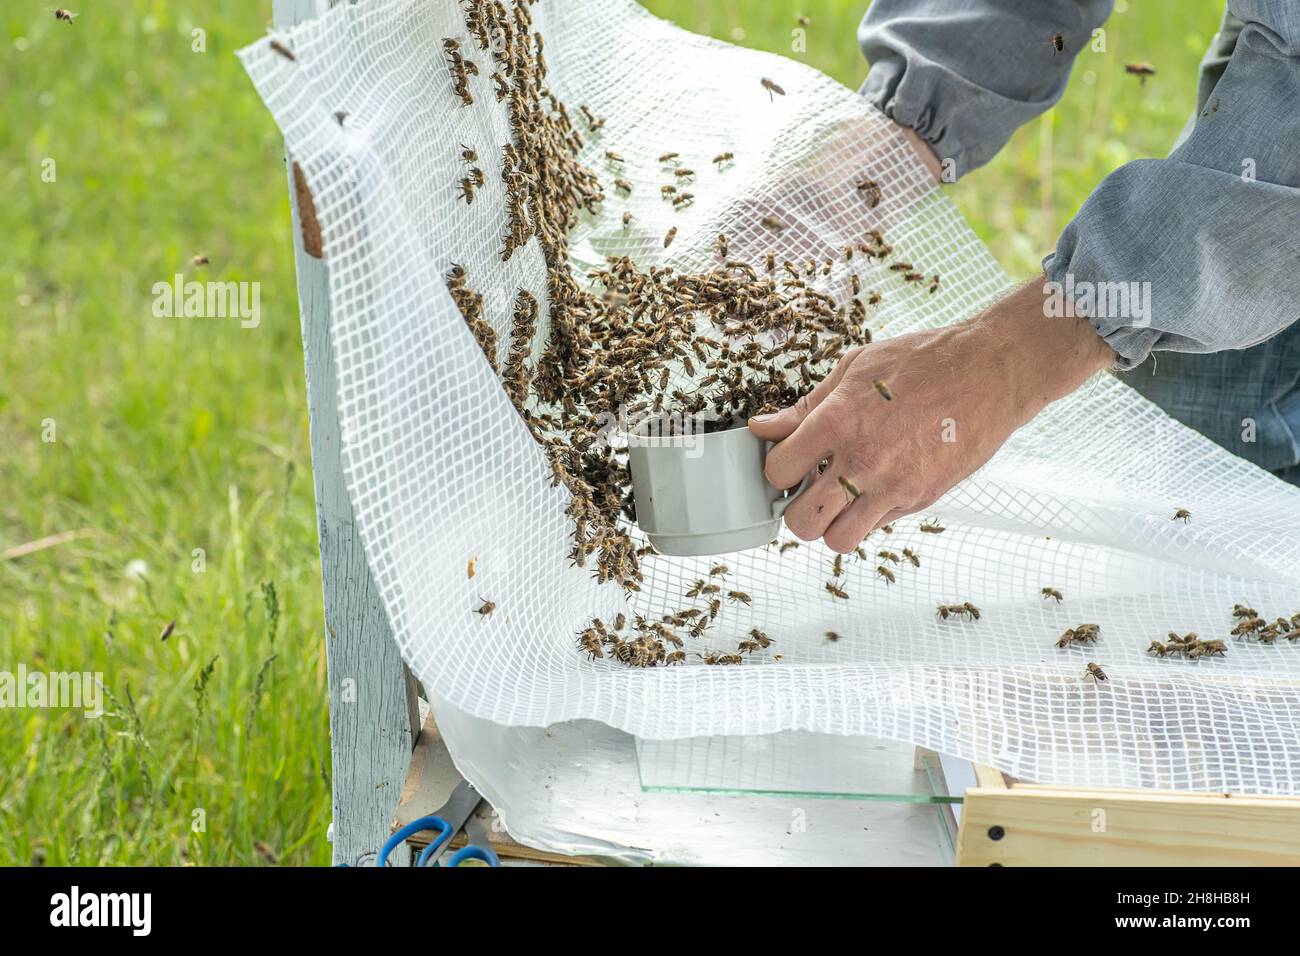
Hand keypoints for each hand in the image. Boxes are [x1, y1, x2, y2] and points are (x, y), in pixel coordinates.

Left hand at [750, 280, 1115, 552]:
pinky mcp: (922, 498)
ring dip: (831, 525)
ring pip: (837, 540)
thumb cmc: (923, 361)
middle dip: (797, 509)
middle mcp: (863, 460)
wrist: (992, 369)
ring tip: (839, 500)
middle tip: (809, 489)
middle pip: (800, 522)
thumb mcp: (855, 368)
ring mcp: (894, 485)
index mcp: (839, 420)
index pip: (778, 472)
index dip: (777, 469)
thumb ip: (806, 406)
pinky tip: (875, 488)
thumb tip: (762, 428)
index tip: (788, 462)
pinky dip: (868, 517)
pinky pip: (877, 527)